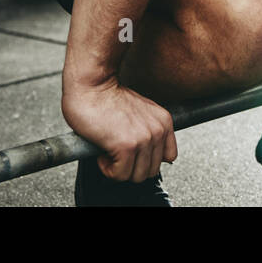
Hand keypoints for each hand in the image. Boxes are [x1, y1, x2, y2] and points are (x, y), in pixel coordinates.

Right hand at [62, 77, 176, 181]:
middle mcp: (157, 130)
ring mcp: (144, 139)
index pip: (168, 156)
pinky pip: (119, 174)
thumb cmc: (108, 98)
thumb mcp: (140, 112)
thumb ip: (148, 129)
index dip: (147, 159)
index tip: (133, 153)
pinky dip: (107, 168)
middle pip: (151, 171)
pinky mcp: (126, 146)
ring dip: (119, 168)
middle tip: (117, 152)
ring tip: (109, 150)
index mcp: (164, 121)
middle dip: (131, 166)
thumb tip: (145, 153)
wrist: (92, 86)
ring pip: (136, 176)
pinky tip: (103, 152)